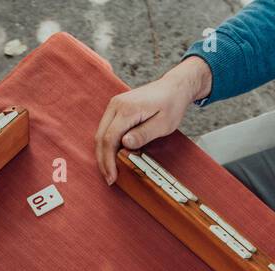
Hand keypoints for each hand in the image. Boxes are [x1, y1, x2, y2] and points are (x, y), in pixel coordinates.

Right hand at [95, 57, 212, 184]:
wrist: (174, 87)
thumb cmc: (171, 104)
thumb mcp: (164, 123)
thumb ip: (144, 134)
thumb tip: (124, 144)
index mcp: (127, 109)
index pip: (110, 138)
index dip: (109, 160)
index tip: (113, 176)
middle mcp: (116, 105)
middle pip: (101, 136)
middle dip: (103, 160)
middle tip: (109, 178)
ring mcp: (114, 105)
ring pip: (101, 133)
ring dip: (103, 153)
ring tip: (110, 171)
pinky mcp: (116, 108)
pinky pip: (106, 129)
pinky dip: (107, 145)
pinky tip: (113, 157)